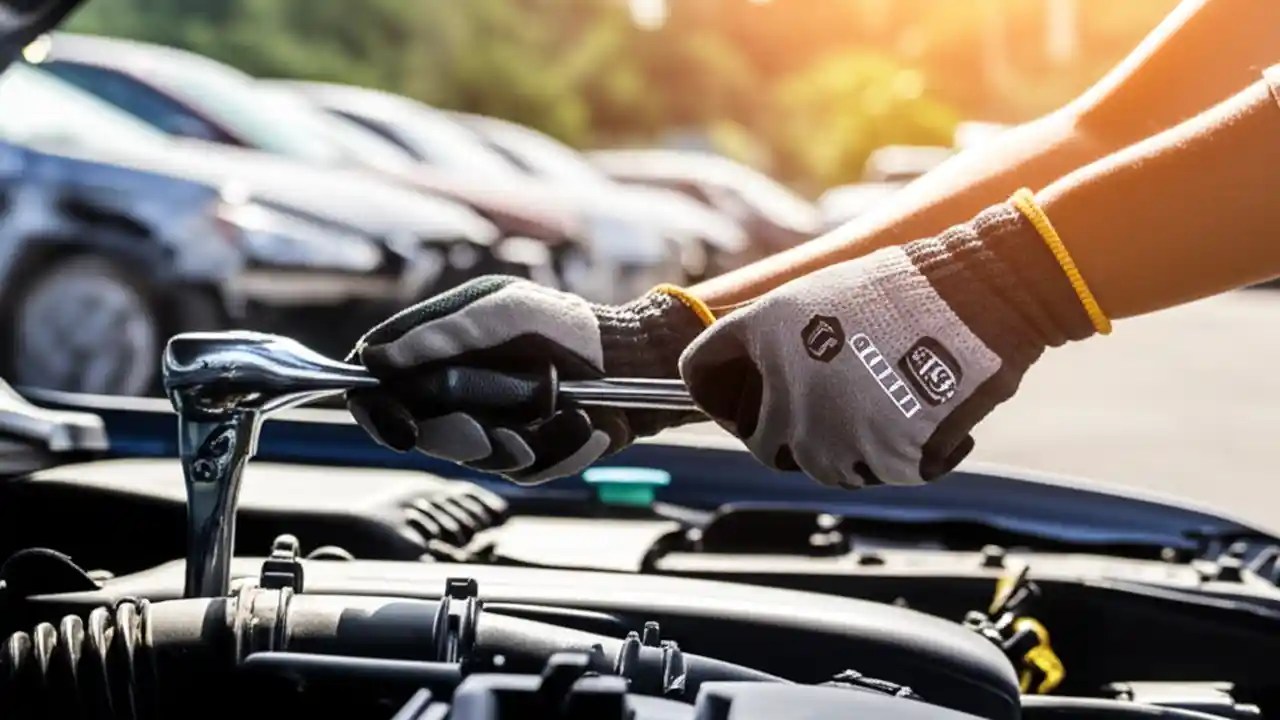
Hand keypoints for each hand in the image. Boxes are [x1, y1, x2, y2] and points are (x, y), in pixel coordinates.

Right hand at [348, 276, 708, 483]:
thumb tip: (377, 359)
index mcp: (436, 353)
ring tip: (552, 411)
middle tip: (484, 425)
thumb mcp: (500, 310)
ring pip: (475, 456)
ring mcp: (490, 427)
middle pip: (422, 432)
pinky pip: (525, 470)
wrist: (630, 357)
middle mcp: (455, 394)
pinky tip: (581, 425)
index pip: (379, 387)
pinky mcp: (528, 455)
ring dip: (514, 439)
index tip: (398, 424)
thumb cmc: (564, 323)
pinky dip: (557, 448)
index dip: (378, 409)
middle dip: (458, 431)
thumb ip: (440, 332)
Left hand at [679, 203, 1095, 487]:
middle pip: (760, 441)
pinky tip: (917, 415)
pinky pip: (871, 473)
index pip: (698, 376)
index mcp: (761, 336)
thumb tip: (753, 375)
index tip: (736, 395)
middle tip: (833, 404)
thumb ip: (771, 339)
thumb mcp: (818, 295)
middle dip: (787, 431)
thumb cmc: (906, 289)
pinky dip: (893, 455)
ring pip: (817, 466)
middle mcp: (783, 390)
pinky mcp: (876, 461)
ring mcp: (829, 433)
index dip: (715, 390)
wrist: (979, 296)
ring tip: (884, 402)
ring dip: (844, 445)